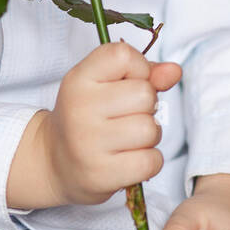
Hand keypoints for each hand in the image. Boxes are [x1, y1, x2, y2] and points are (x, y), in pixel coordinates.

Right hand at [43, 40, 181, 205]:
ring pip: (150, 129)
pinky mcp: (101, 174)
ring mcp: (88, 143)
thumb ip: (143, 74)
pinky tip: (130, 159)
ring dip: (149, 136)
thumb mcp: (104, 86)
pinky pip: (151, 161)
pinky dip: (150, 161)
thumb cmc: (88, 117)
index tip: (127, 83)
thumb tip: (174, 71)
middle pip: (145, 94)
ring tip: (129, 139)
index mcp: (78, 80)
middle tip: (127, 116)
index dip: (138, 67)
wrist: (55, 163)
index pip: (123, 56)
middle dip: (147, 106)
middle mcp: (79, 108)